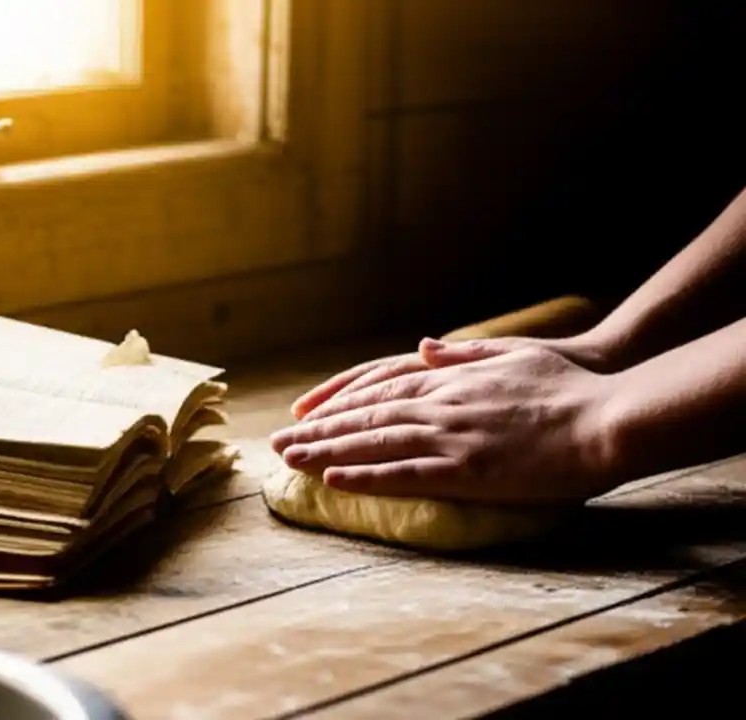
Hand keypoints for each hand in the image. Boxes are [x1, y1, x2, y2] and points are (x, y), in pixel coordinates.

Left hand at [271, 345, 619, 503]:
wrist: (609, 416)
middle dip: (318, 430)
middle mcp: (441, 404)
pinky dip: (365, 476)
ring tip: (290, 462)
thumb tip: (426, 346)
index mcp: (450, 379)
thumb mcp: (514, 354)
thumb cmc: (570, 384)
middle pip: (365, 417)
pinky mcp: (467, 470)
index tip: (308, 414)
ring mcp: (451, 437)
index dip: (339, 404)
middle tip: (277, 444)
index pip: (379, 391)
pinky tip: (333, 480)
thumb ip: (464, 354)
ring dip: (326, 452)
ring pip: (373, 444)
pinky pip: (404, 474)